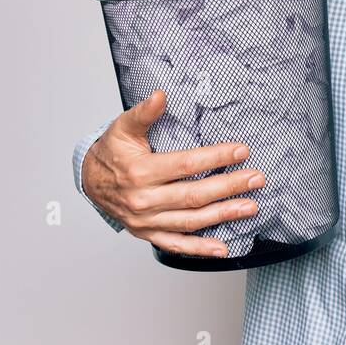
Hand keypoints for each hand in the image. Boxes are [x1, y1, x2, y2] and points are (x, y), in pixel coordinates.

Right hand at [82, 89, 265, 257]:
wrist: (89, 181)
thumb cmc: (111, 152)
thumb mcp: (123, 127)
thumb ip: (144, 112)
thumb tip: (160, 95)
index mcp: (140, 171)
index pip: (186, 164)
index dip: (216, 157)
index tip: (241, 151)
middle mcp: (144, 199)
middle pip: (194, 194)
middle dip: (229, 186)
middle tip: (256, 179)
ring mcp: (146, 220)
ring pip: (190, 220)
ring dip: (223, 215)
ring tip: (250, 207)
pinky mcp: (147, 234)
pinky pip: (176, 244)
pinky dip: (200, 249)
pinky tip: (223, 248)